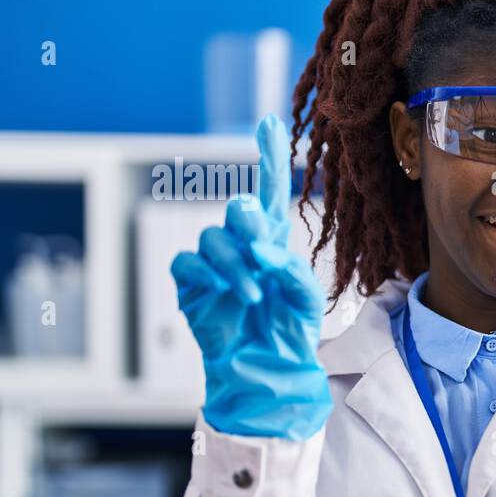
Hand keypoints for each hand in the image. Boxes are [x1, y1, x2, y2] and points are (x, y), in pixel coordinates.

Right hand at [170, 115, 332, 440]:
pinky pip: (187, 264)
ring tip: (254, 293)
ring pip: (212, 238)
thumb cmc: (289, 334)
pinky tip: (225, 293)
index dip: (269, 158)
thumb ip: (293, 272)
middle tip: (262, 244)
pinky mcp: (192, 287)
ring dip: (235, 263)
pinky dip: (206, 275)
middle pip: (238, 208)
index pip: (269, 193)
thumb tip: (265, 253)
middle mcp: (242, 247)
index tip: (270, 122)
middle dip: (249, 221)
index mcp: (274, 243)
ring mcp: (214, 265)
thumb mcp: (307, 302)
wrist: (268, 373)